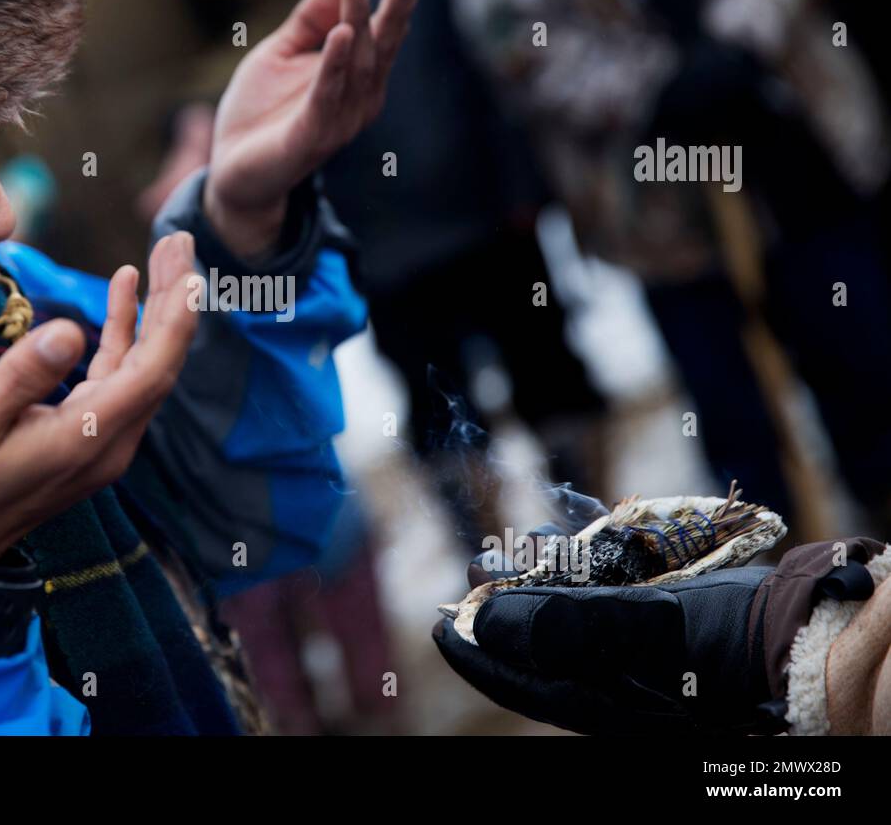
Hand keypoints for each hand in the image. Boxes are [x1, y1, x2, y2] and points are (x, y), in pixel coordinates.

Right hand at [0, 232, 199, 561]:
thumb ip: (22, 375)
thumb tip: (68, 328)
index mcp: (89, 436)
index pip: (151, 371)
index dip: (175, 320)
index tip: (190, 272)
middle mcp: (111, 439)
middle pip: (159, 362)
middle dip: (173, 300)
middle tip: (179, 240)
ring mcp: (104, 437)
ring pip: (144, 366)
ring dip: (154, 311)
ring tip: (163, 254)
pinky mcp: (90, 432)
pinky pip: (120, 375)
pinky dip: (124, 332)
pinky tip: (125, 290)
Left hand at [205, 0, 420, 256]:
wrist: (232, 171)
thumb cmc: (260, 113)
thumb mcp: (280, 54)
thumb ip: (307, 20)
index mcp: (354, 78)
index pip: (381, 35)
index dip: (395, 1)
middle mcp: (356, 100)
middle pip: (380, 48)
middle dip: (395, 7)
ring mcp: (337, 121)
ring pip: (355, 67)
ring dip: (356, 23)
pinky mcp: (310, 138)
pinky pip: (326, 98)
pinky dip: (333, 67)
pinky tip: (339, 35)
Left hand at [434, 567, 776, 733]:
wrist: (807, 637)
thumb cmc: (728, 640)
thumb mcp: (645, 630)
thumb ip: (563, 626)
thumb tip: (486, 620)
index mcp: (600, 699)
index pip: (519, 678)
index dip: (476, 649)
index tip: (442, 622)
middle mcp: (613, 684)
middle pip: (537, 648)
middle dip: (502, 612)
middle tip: (474, 574)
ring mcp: (639, 658)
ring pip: (569, 622)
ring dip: (539, 589)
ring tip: (514, 555)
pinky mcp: (665, 631)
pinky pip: (607, 606)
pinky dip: (583, 579)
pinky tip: (570, 551)